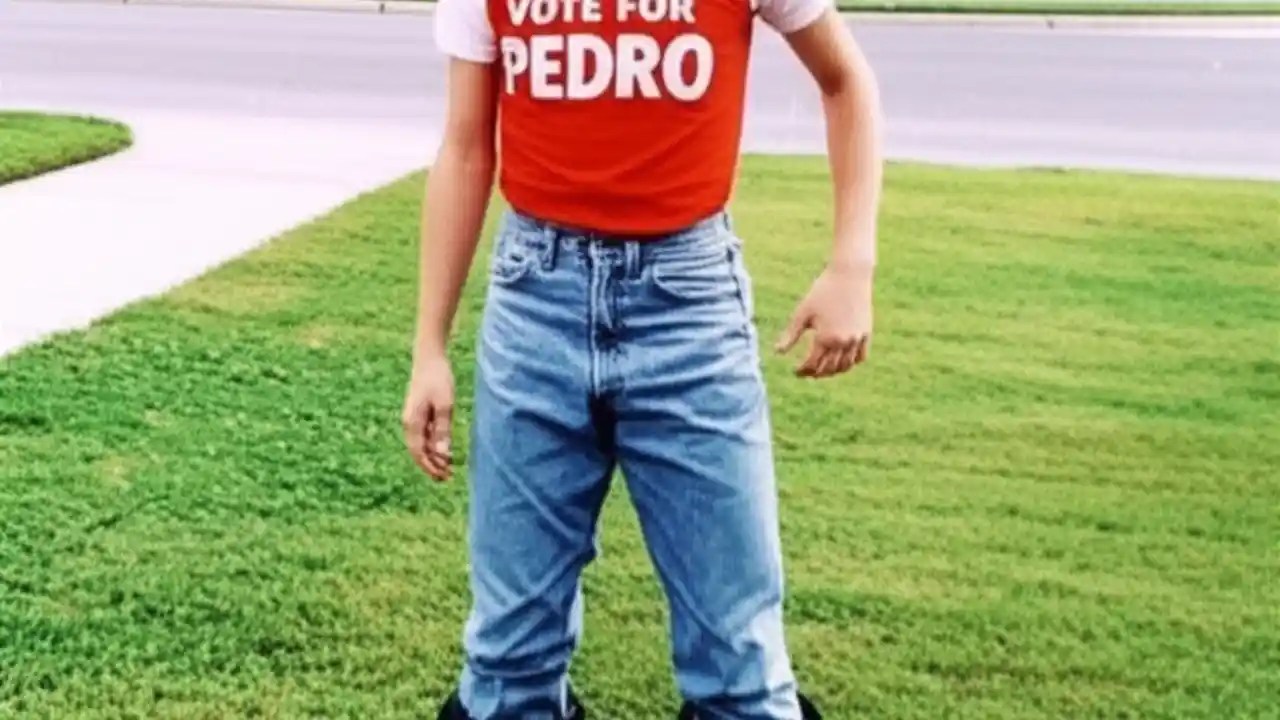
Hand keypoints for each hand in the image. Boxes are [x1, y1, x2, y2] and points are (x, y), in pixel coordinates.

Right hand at [402, 353, 455, 480]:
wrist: (429, 358)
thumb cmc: (438, 379)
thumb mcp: (445, 405)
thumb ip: (443, 430)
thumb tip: (442, 454)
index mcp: (413, 422)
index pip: (418, 452)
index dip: (429, 467)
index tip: (442, 476)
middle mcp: (409, 422)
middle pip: (418, 451)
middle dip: (431, 466)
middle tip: (446, 478)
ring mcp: (413, 417)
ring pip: (420, 444)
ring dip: (432, 456)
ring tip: (447, 467)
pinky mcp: (419, 412)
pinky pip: (424, 434)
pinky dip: (432, 445)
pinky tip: (443, 450)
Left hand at [776, 263, 873, 378]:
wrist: (850, 274)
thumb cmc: (822, 290)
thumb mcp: (803, 312)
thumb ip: (790, 334)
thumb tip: (777, 352)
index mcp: (825, 338)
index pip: (812, 364)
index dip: (802, 371)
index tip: (794, 371)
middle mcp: (842, 342)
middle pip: (829, 369)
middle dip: (816, 373)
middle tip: (806, 372)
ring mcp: (857, 338)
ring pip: (845, 366)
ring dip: (833, 372)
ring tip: (822, 370)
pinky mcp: (866, 332)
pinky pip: (861, 356)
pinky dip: (851, 363)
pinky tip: (841, 362)